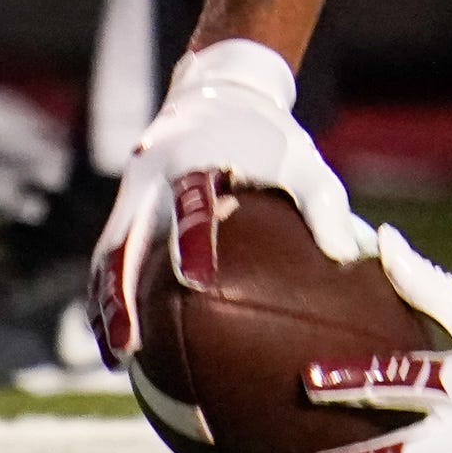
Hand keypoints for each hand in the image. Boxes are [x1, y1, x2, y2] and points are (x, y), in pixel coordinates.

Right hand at [88, 39, 371, 362]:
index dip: (191, 240)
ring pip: (107, 255)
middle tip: (129, 347)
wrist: (219, 95)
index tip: (196, 281)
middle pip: (126, 239)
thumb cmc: (270, 138)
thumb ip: (324, 207)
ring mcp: (132, 192)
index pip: (192, 202)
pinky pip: (107, 256)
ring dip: (106, 306)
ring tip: (117, 358)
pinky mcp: (125, 208)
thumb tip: (345, 259)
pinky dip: (106, 295)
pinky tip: (115, 339)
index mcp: (197, 158)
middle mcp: (153, 176)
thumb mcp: (304, 162)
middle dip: (122, 294)